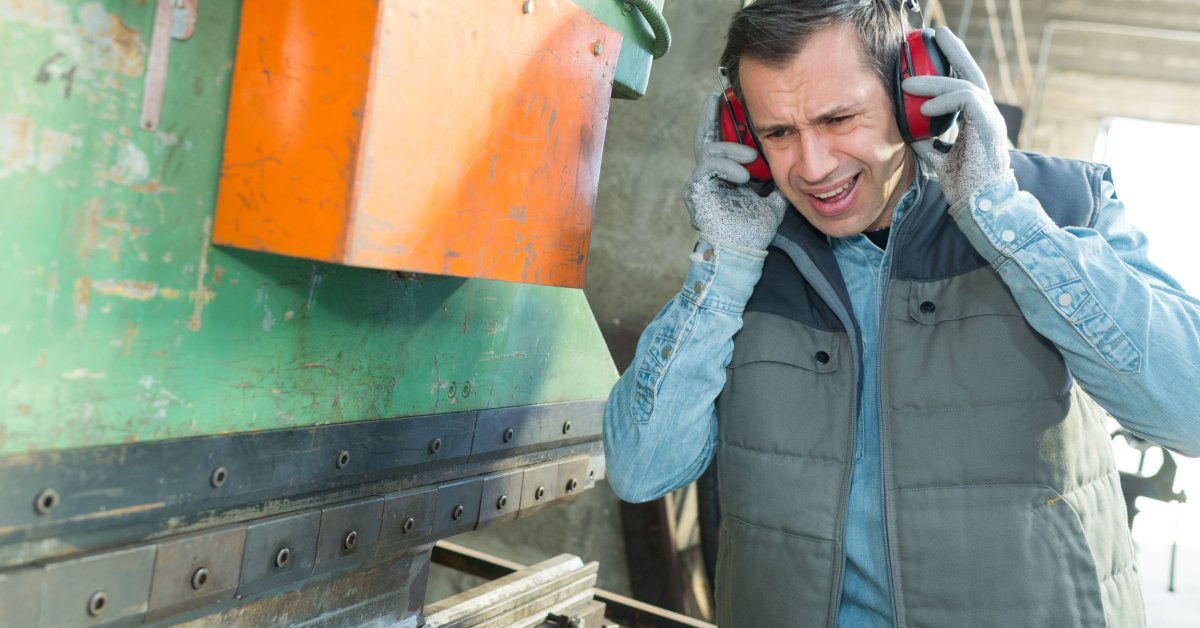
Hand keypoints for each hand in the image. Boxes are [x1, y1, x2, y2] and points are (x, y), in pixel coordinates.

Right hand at [683, 93, 788, 250]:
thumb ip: (778, 181)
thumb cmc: (754, 230)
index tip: (727, 99)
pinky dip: (727, 167)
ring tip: (752, 160)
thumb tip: (794, 165)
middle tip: (716, 97)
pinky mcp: (695, 193)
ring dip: (732, 150)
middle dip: (710, 116)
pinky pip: (707, 168)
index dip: (722, 121)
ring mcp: (700, 184)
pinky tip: (744, 176)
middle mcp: (709, 176)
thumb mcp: (773, 198)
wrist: (744, 252)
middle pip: (705, 138)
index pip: (720, 141)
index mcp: (725, 175)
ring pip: (709, 150)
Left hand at [901, 27, 1009, 206]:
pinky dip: (943, 100)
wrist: (981, 206)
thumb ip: (930, 142)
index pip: (965, 84)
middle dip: (954, 51)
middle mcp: (986, 115)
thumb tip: (911, 131)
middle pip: (971, 73)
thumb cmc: (965, 186)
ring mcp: (990, 119)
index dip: (953, 63)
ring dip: (934, 82)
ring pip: (964, 85)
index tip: (938, 46)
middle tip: (935, 34)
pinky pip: (966, 100)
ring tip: (908, 84)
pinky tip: (924, 108)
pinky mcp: (987, 126)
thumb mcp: (940, 158)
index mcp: (977, 120)